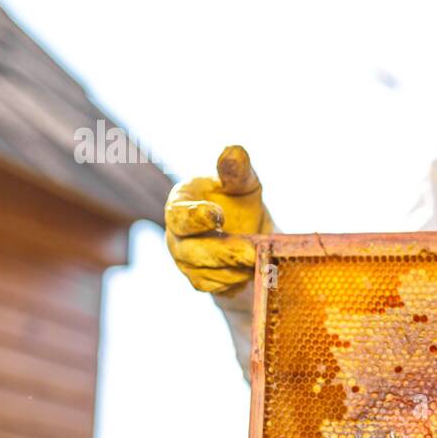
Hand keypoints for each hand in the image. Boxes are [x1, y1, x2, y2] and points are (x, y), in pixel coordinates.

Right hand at [164, 145, 272, 294]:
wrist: (252, 237)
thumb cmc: (241, 203)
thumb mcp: (244, 184)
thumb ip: (237, 170)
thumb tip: (234, 150)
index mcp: (180, 204)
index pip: (178, 214)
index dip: (196, 216)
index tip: (218, 215)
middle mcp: (177, 235)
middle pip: (190, 250)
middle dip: (223, 251)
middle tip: (252, 251)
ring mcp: (186, 261)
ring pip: (204, 273)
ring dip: (234, 268)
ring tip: (259, 256)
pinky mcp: (200, 281)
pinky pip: (215, 287)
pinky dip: (235, 280)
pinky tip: (251, 269)